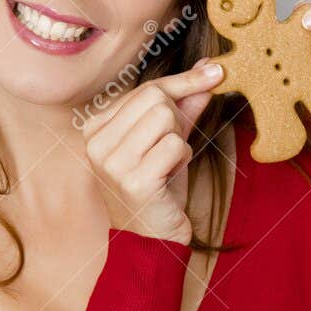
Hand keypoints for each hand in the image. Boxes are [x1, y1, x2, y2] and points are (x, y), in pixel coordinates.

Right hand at [81, 59, 224, 243]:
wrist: (151, 240)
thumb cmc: (158, 190)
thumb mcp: (168, 142)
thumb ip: (183, 108)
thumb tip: (207, 71)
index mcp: (96, 128)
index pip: (146, 89)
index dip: (183, 82)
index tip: (214, 70)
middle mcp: (96, 142)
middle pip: (156, 98)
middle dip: (176, 120)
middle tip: (171, 149)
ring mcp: (112, 161)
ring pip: (165, 118)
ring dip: (178, 142)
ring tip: (166, 166)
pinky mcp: (133, 180)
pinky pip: (174, 145)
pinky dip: (181, 159)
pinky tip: (168, 178)